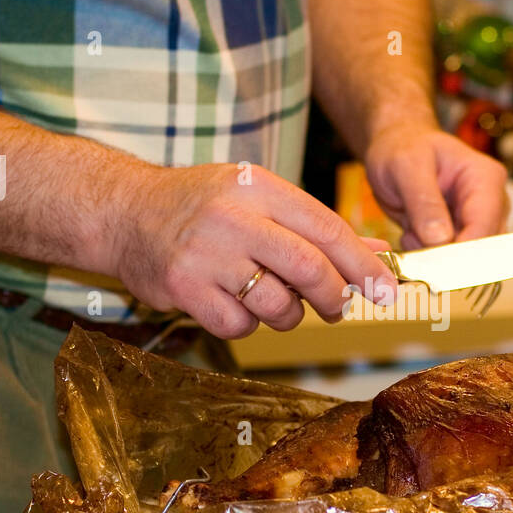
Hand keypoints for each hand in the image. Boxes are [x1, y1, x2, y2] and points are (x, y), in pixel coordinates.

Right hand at [107, 163, 396, 338]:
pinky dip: (246, 324)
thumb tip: (374, 256)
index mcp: (259, 188)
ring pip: (278, 306)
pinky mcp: (184, 288)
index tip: (387, 291)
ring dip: (287, 315)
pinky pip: (239, 325)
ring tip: (272, 300)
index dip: (362, 265)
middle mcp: (234, 217)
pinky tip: (232, 303)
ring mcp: (207, 254)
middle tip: (337, 307)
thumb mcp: (259, 198)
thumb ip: (314, 227)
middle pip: (310, 270)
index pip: (327, 229)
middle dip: (335, 298)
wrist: (125, 212)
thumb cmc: (202, 206)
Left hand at [363, 124, 507, 250]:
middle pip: (483, 247)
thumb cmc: (402, 148)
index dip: (462, 251)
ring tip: (410, 231)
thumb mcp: (406, 166)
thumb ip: (423, 201)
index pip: (485, 225)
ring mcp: (478, 221)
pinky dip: (428, 255)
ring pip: (466, 258)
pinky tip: (412, 234)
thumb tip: (441, 239)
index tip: (432, 263)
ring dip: (434, 256)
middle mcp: (490, 202)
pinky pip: (450, 259)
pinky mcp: (462, 235)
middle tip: (413, 240)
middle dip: (445, 254)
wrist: (395, 150)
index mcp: (486, 179)